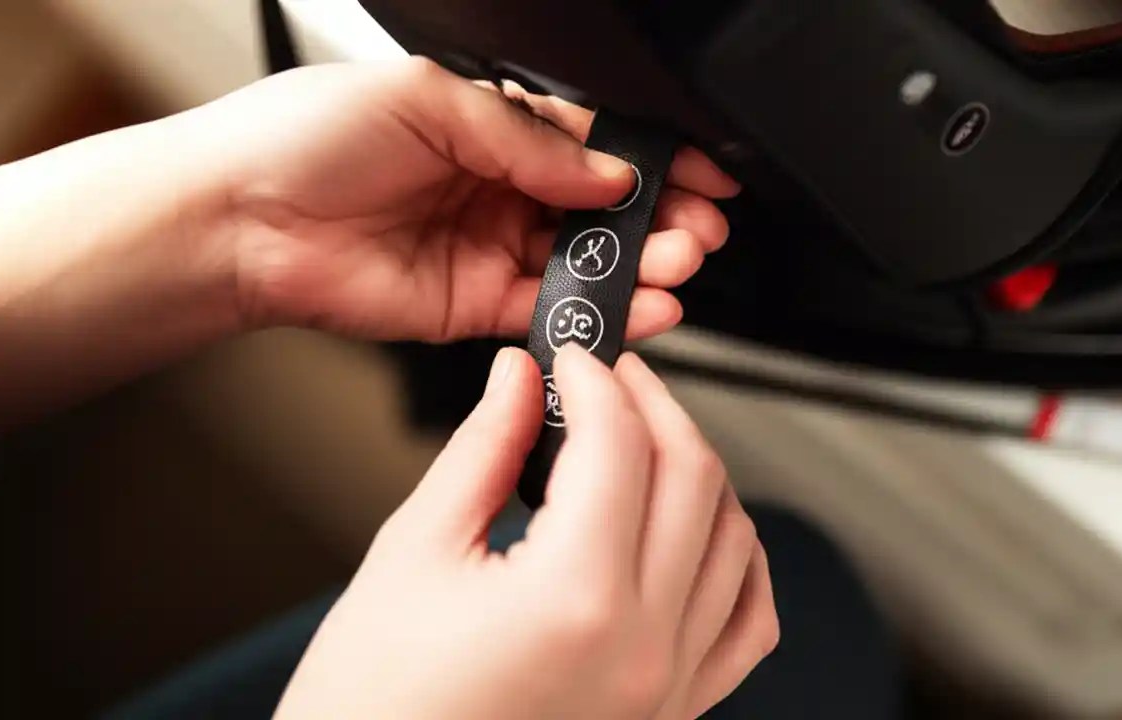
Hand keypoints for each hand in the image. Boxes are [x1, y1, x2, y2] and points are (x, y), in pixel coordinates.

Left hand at [192, 58, 737, 340]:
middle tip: (699, 228)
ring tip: (677, 264)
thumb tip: (604, 172)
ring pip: (583, 260)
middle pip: (598, 207)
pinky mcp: (472, 306)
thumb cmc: (306, 138)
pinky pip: (549, 309)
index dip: (652, 157)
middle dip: (657, 217)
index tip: (706, 173)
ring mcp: (485, 249)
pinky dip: (598, 310)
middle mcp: (493, 188)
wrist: (239, 217)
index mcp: (487, 126)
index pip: (590, 142)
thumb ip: (527, 140)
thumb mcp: (429, 100)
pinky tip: (640, 306)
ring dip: (638, 265)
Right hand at [275, 346, 778, 719]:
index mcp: (575, 601)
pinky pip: (748, 619)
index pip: (619, 444)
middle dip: (652, 405)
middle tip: (607, 378)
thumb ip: (482, 452)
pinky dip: (734, 556)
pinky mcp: (674, 712)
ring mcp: (670, 687)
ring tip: (639, 442)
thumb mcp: (414, 557)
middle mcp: (643, 647)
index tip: (571, 355)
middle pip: (693, 476)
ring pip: (733, 535)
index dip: (596, 378)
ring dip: (694, 468)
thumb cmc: (373, 707)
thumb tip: (519, 379)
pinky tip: (695, 527)